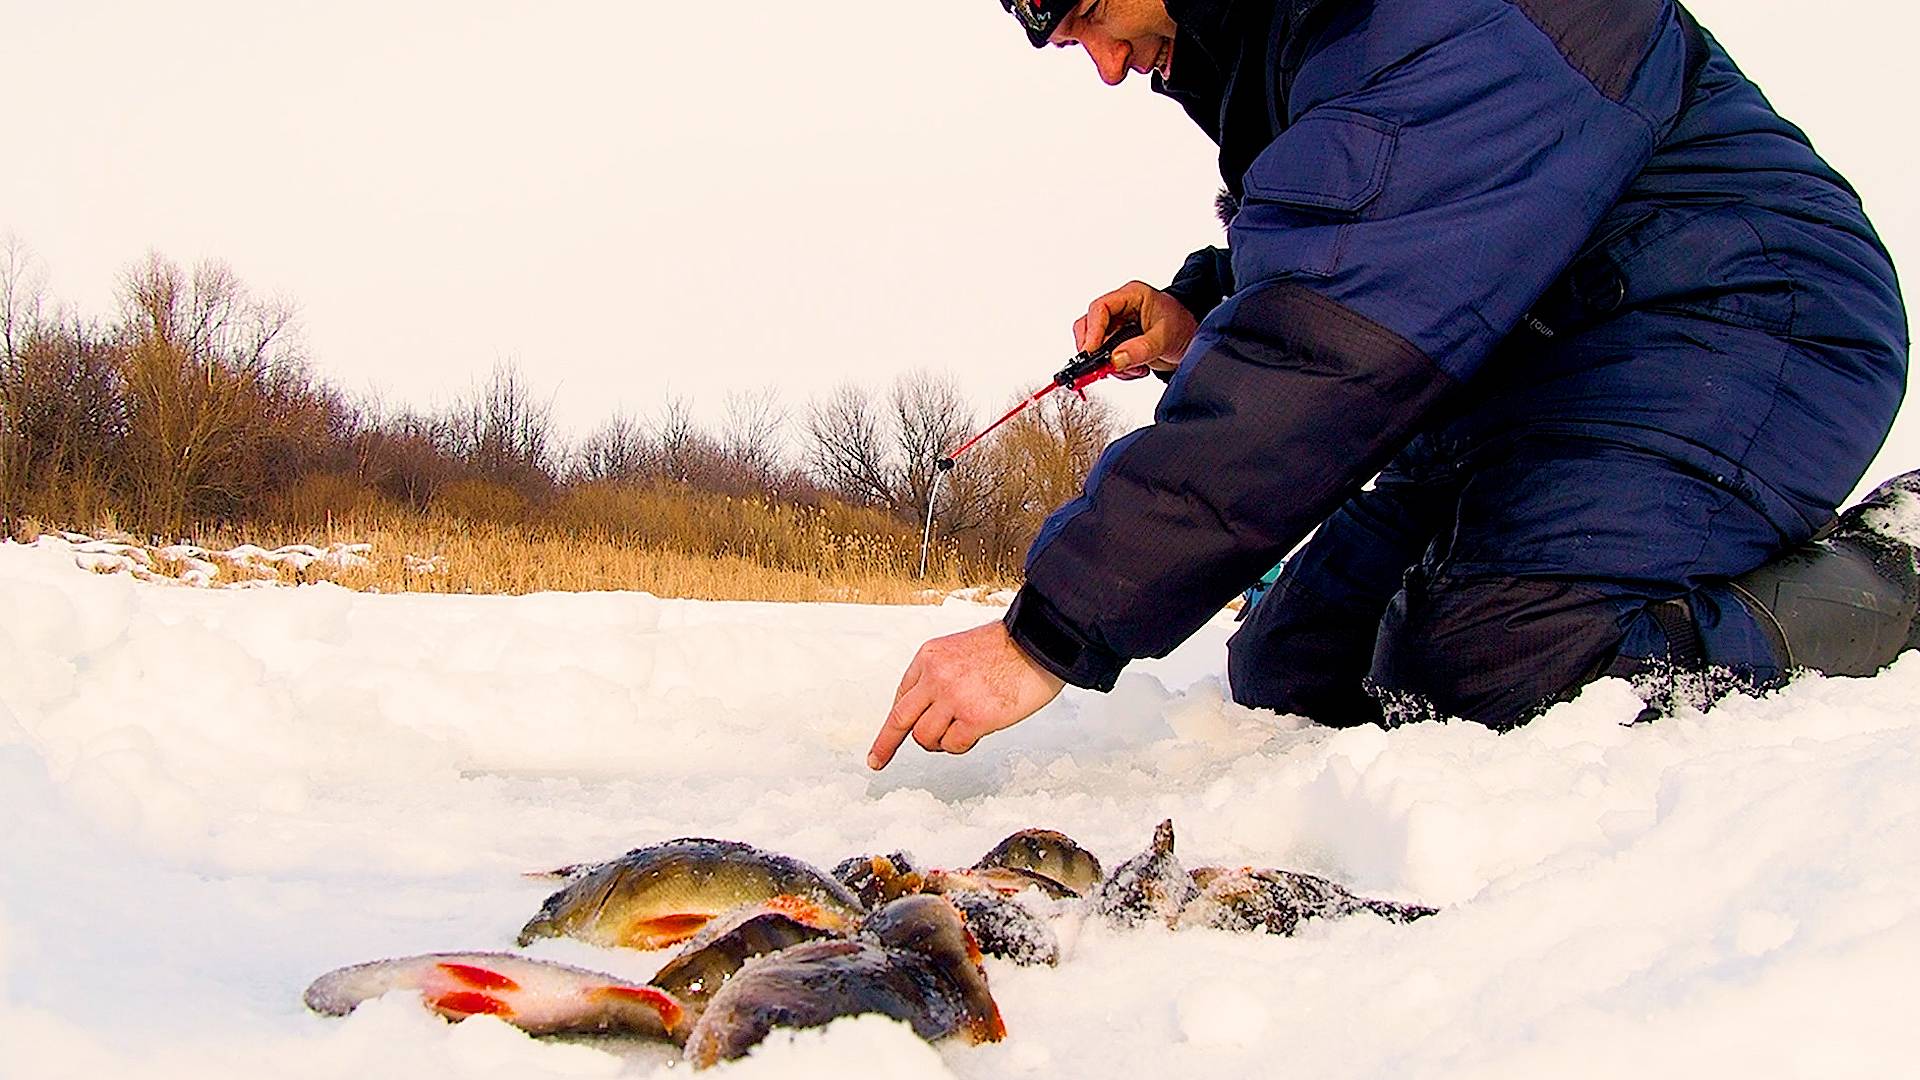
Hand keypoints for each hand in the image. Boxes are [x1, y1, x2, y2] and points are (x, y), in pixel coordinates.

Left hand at [866, 622, 1065, 769]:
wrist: (1041, 643)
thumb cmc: (1009, 647)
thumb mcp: (960, 651)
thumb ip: (940, 677)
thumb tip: (927, 712)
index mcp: (930, 657)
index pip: (901, 695)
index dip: (895, 719)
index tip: (885, 736)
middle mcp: (936, 676)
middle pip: (900, 719)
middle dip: (885, 744)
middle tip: (877, 760)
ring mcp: (953, 698)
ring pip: (926, 738)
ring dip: (941, 742)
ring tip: (962, 730)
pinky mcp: (975, 718)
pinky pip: (953, 745)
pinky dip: (961, 745)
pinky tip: (976, 732)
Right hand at [1074, 281, 1199, 375]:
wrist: (1192, 339)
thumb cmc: (1183, 327)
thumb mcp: (1164, 338)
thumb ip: (1140, 349)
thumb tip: (1116, 359)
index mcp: (1131, 295)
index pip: (1100, 308)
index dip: (1092, 331)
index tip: (1090, 353)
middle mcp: (1120, 308)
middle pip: (1089, 325)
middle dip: (1093, 350)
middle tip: (1100, 367)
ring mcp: (1117, 325)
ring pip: (1094, 343)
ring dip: (1107, 362)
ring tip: (1130, 368)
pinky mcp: (1118, 341)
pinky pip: (1104, 356)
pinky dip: (1115, 368)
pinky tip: (1135, 369)